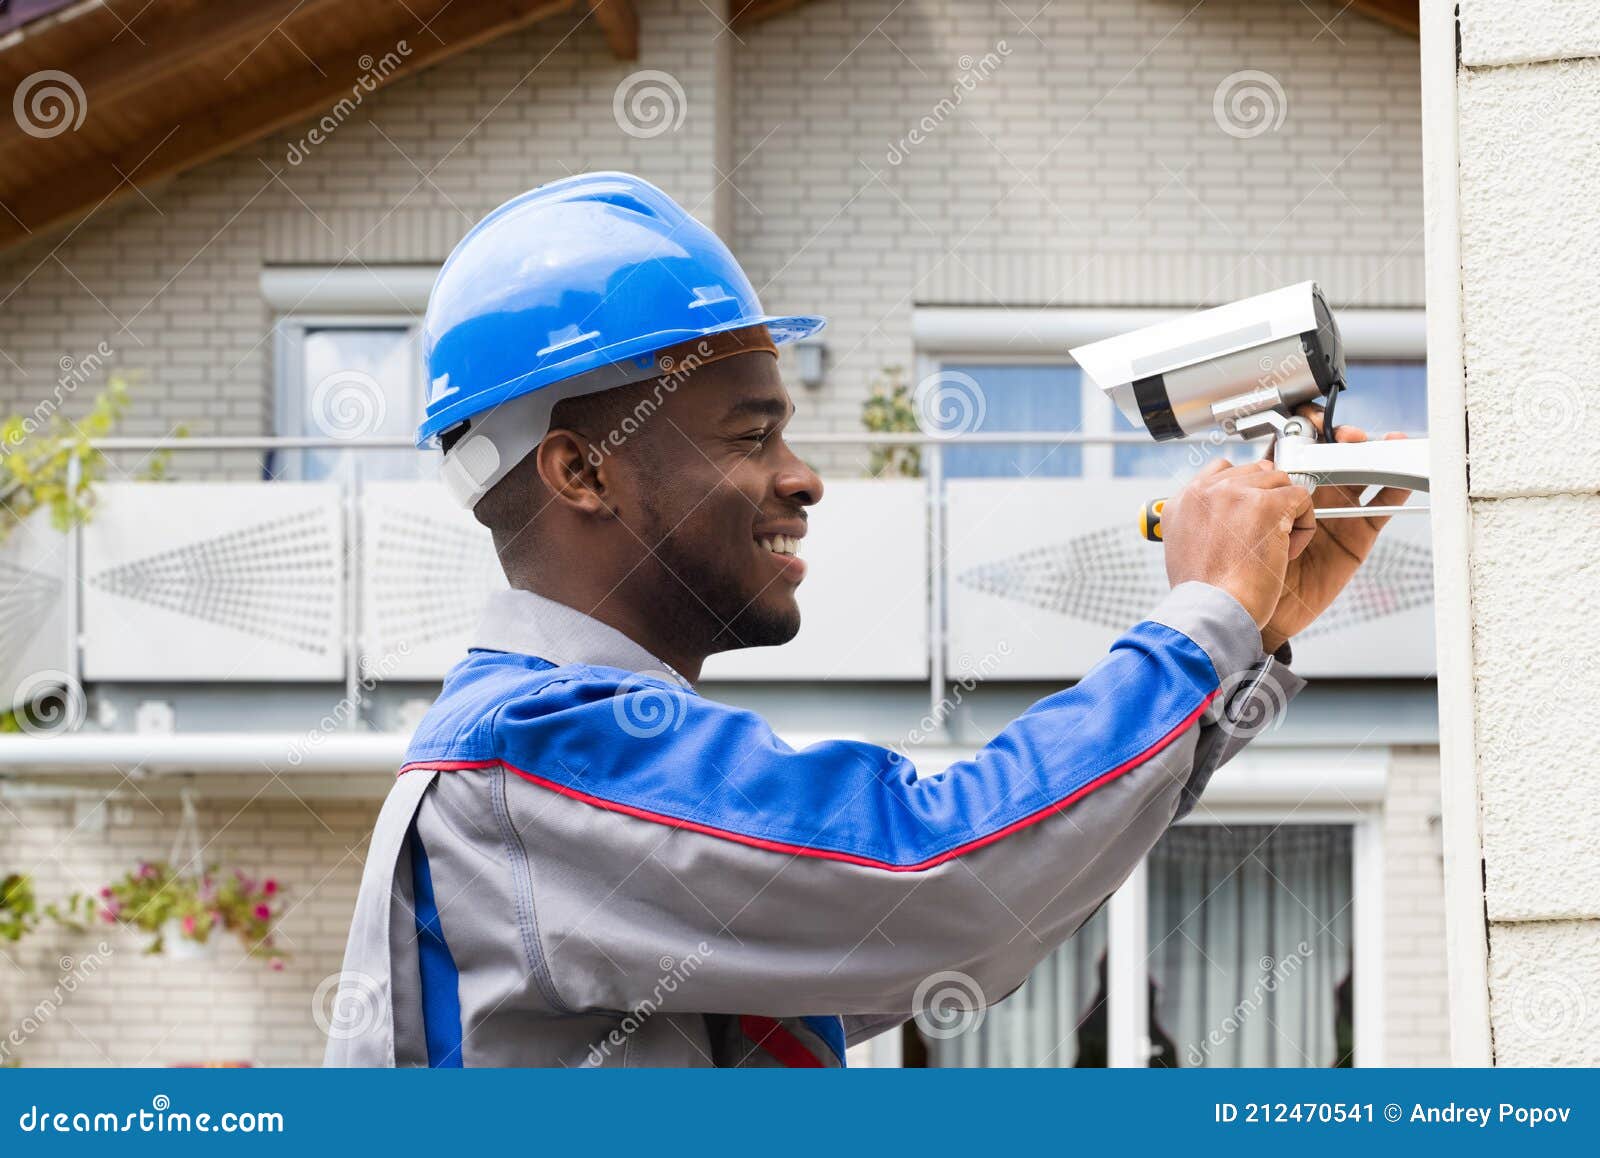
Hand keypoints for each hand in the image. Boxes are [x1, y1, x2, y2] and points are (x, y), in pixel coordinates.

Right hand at [1161, 457, 1314, 628]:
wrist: (1213, 612)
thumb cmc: (1204, 595)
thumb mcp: (1183, 549)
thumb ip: (1202, 521)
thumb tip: (1229, 514)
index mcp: (1183, 501)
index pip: (1223, 470)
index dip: (1243, 494)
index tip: (1247, 521)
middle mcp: (1205, 490)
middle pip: (1256, 473)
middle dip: (1266, 502)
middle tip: (1260, 540)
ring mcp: (1236, 494)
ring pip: (1280, 483)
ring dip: (1285, 514)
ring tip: (1271, 548)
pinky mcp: (1266, 504)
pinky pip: (1302, 498)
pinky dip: (1303, 527)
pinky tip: (1285, 551)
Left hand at [1257, 405, 1411, 652]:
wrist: (1247, 612)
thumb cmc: (1236, 569)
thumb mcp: (1238, 521)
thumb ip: (1252, 493)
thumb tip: (1267, 464)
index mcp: (1274, 489)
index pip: (1294, 449)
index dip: (1305, 431)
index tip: (1310, 420)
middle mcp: (1305, 498)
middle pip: (1332, 457)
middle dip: (1341, 439)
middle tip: (1345, 437)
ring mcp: (1333, 515)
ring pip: (1360, 476)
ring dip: (1374, 455)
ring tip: (1380, 444)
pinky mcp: (1355, 537)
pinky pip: (1380, 509)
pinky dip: (1395, 489)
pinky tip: (1404, 474)